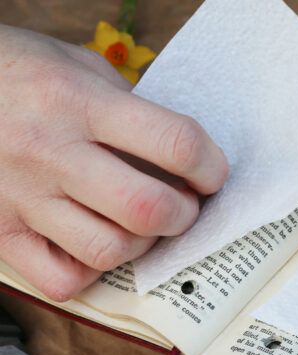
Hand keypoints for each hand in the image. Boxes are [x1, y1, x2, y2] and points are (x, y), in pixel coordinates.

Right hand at [0, 26, 227, 301]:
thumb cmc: (16, 73)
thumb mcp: (78, 67)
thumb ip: (131, 110)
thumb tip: (184, 158)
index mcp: (78, 102)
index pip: (176, 144)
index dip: (211, 167)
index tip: (211, 174)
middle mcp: (49, 151)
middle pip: (149, 209)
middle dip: (184, 213)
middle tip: (181, 203)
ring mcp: (21, 197)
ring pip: (109, 251)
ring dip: (141, 244)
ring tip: (136, 223)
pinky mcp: (0, 232)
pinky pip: (61, 280)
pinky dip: (89, 271)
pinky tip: (91, 242)